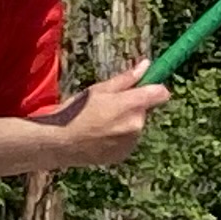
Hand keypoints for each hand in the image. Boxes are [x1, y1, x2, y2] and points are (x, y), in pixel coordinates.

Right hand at [48, 62, 170, 165]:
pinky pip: (128, 140)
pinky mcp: (124, 155)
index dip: (155, 88)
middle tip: (108, 106)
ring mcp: (131, 142)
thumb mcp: (98, 90)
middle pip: (145, 110)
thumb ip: (126, 79)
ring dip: (125, 122)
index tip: (146, 86)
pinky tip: (99, 135)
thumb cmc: (75, 112)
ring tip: (100, 123)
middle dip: (133, 106)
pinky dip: (118, 137)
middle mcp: (136, 125)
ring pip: (136, 125)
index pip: (161, 93)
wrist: (59, 143)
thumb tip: (146, 65)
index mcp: (131, 105)